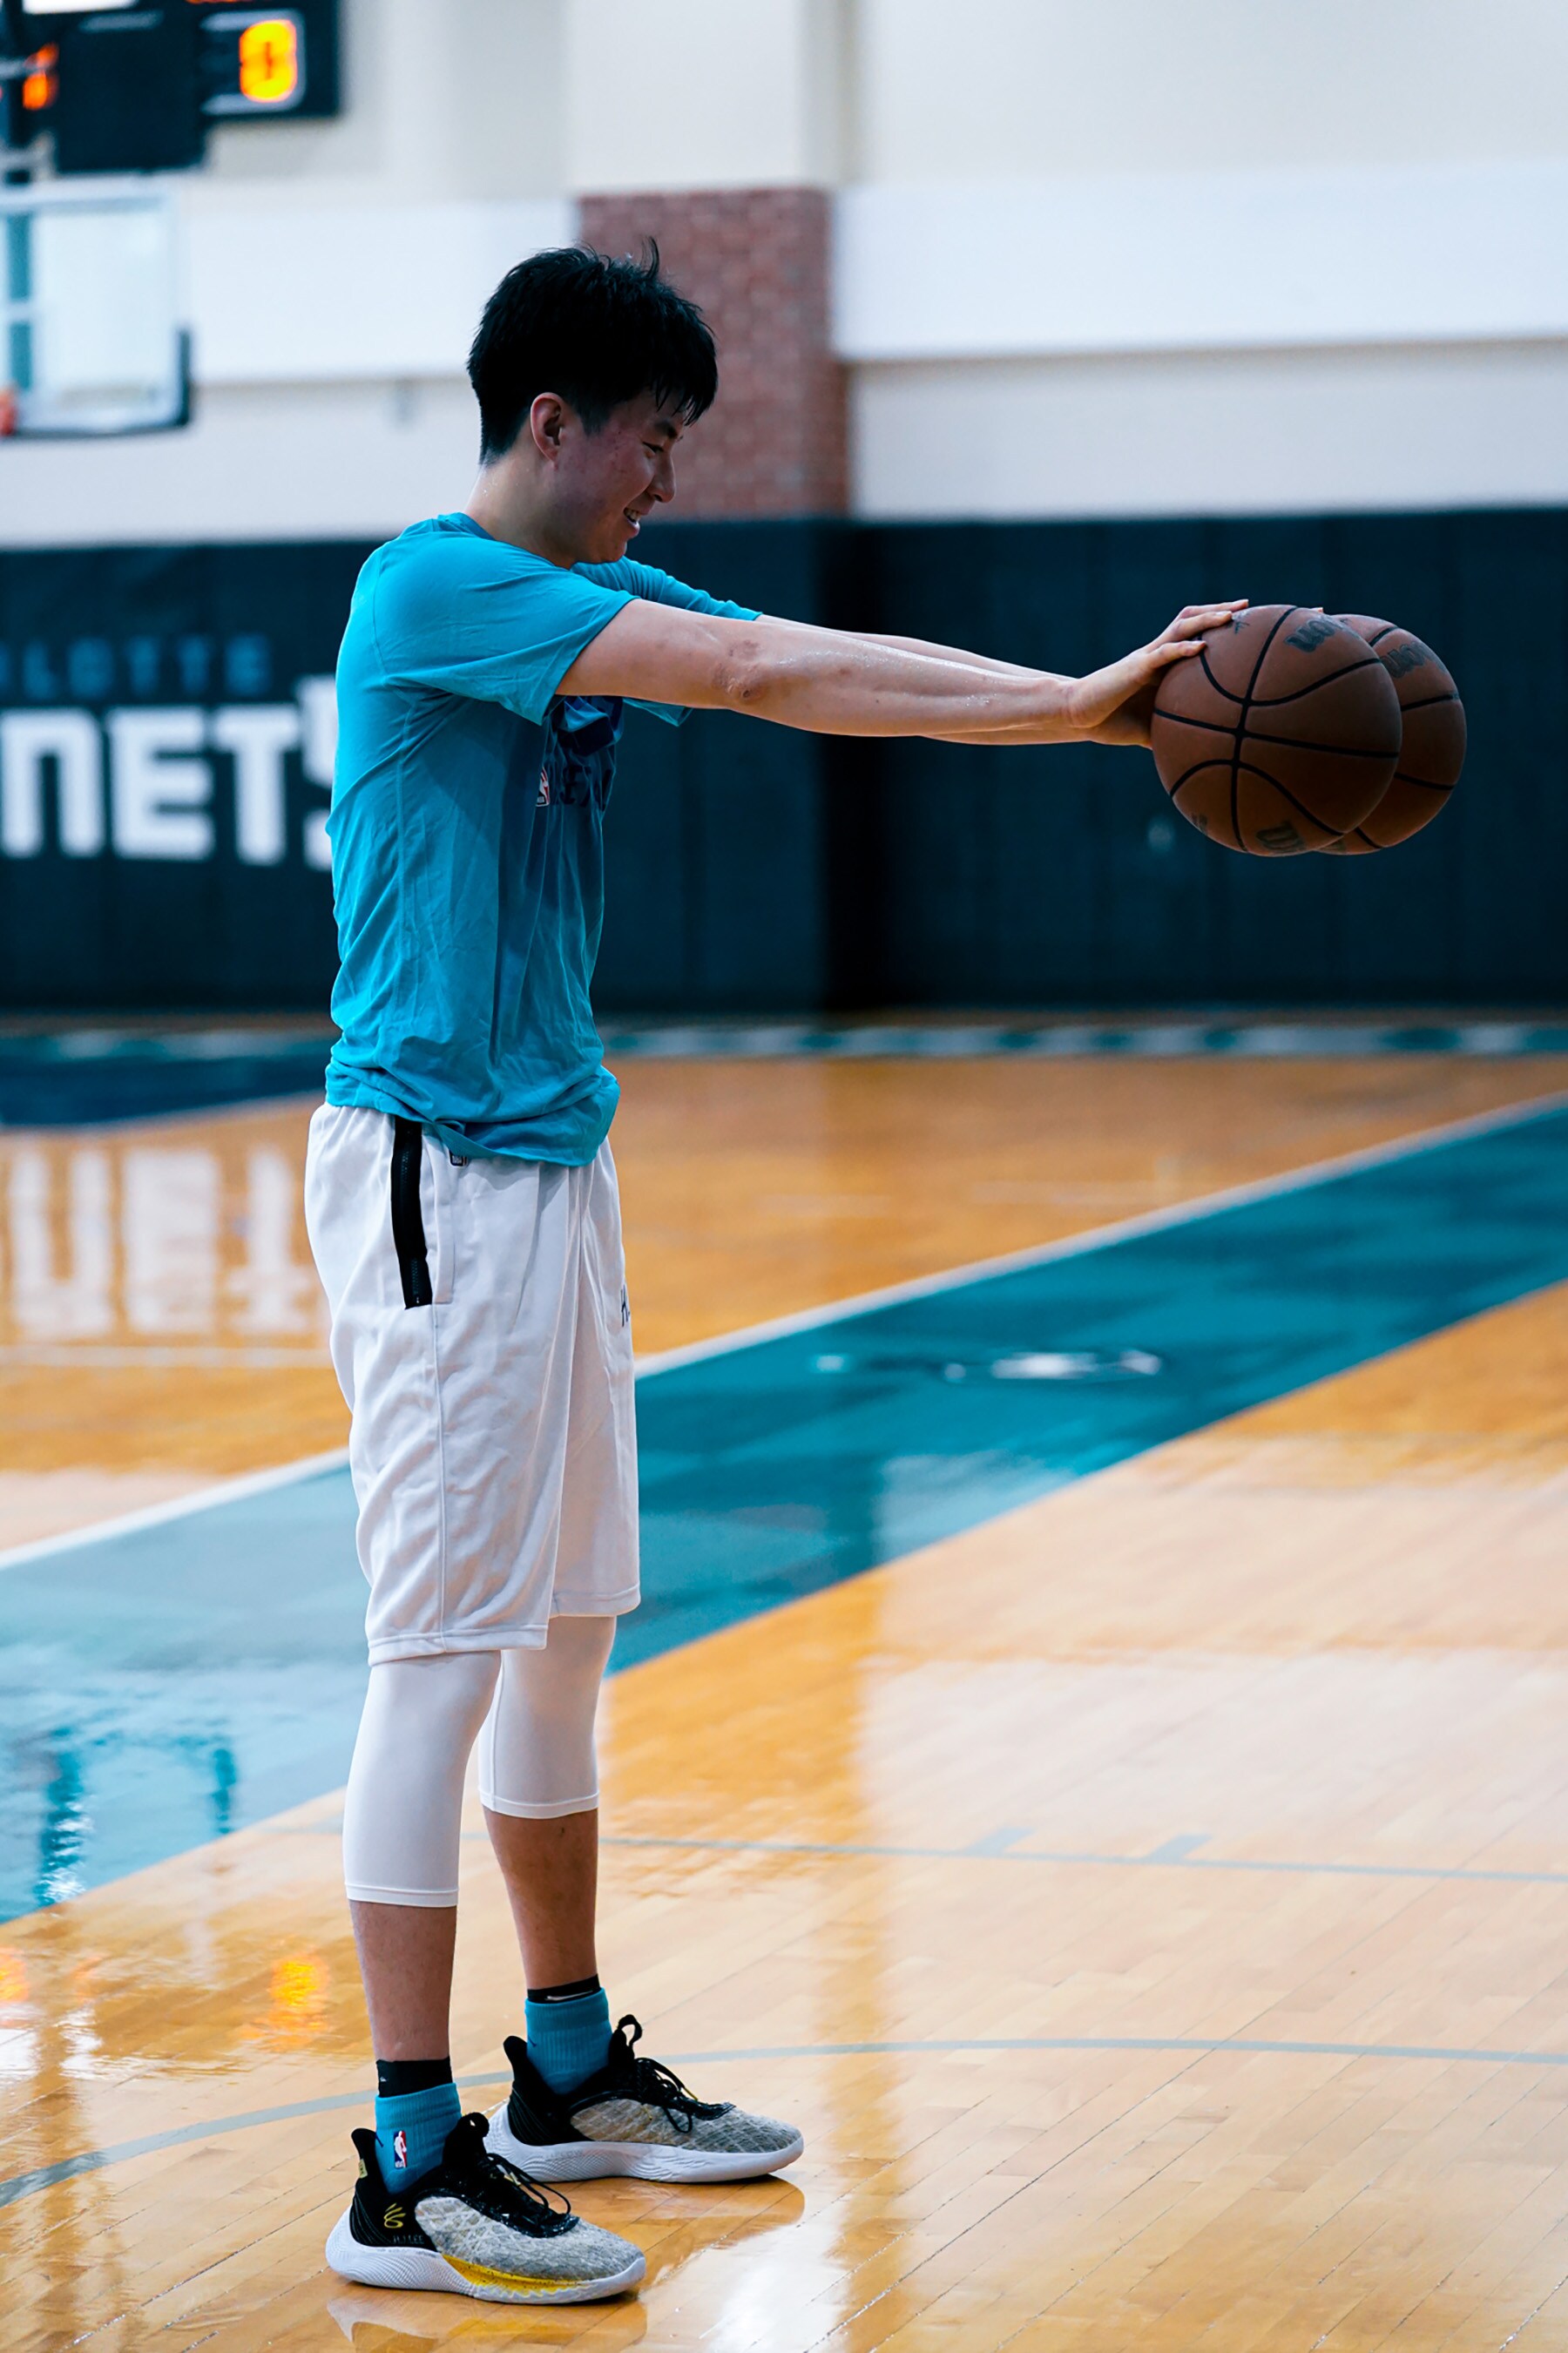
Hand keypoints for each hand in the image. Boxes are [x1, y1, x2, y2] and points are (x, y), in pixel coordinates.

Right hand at [1068, 601, 1247, 746]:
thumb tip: (1199, 752)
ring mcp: (1146, 658)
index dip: (1216, 625)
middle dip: (1218, 610)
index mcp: (1160, 665)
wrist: (1078, 715)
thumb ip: (1174, 732)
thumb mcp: (1151, 728)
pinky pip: (1163, 654)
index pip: (1192, 634)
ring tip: (1231, 615)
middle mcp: (1156, 654)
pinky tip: (1202, 647)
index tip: (1244, 620)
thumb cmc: (1111, 721)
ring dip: (1206, 619)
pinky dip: (1183, 648)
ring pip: (1180, 628)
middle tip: (1246, 604)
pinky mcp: (1135, 668)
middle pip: (1191, 620)